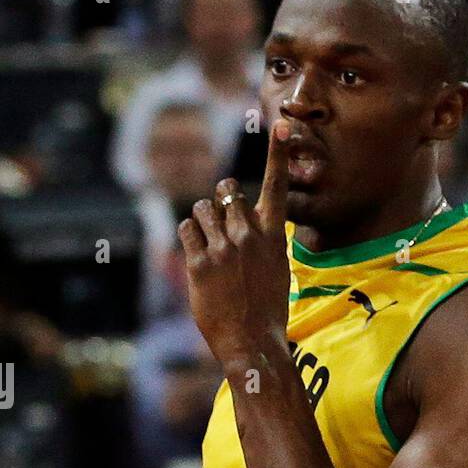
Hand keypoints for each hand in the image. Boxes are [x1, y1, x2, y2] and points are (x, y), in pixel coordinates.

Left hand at [178, 119, 290, 371]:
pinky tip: (197, 257)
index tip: (281, 125)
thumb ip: (262, 241)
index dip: (278, 154)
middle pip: (227, 192)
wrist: (252, 342)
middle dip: (220, 200)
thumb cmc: (266, 310)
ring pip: (202, 208)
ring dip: (201, 219)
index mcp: (273, 237)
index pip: (276, 186)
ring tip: (208, 243)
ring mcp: (223, 249)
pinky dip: (189, 238)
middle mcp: (249, 236)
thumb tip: (246, 223)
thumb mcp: (276, 270)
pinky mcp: (200, 264)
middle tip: (220, 219)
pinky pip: (186, 230)